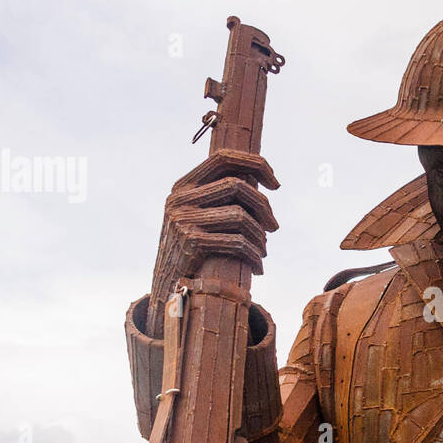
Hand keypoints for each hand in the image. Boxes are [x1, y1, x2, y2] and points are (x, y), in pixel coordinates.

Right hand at [149, 151, 278, 336]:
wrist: (166, 283)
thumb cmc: (192, 246)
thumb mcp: (197, 213)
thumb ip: (219, 195)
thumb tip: (261, 180)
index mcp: (183, 185)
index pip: (224, 158)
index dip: (255, 164)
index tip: (276, 184)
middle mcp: (180, 198)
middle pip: (238, 186)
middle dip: (264, 207)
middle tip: (274, 227)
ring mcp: (183, 220)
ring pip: (240, 216)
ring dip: (260, 236)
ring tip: (264, 250)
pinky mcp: (190, 243)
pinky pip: (237, 243)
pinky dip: (255, 255)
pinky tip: (259, 266)